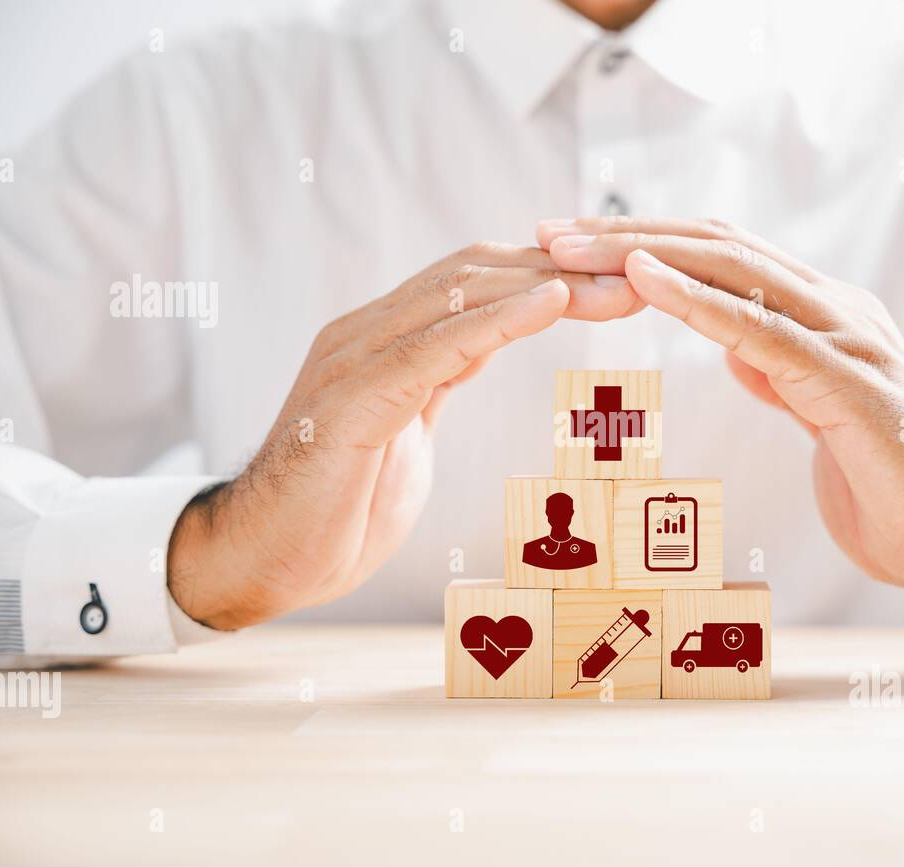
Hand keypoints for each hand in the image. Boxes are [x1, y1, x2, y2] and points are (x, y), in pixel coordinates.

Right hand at [168, 242, 639, 627]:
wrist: (262, 560)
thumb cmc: (336, 509)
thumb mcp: (404, 432)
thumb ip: (433, 385)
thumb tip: (472, 357)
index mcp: (385, 340)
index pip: (477, 285)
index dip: (550, 275)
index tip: (621, 283)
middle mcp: (368, 332)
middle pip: (479, 274)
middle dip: (564, 270)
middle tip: (641, 275)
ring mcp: (355, 359)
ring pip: (460, 296)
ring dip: (547, 285)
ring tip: (616, 285)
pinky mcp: (351, 400)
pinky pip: (433, 347)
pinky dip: (496, 320)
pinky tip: (549, 303)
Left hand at [539, 217, 903, 610]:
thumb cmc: (890, 485)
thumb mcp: (821, 418)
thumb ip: (786, 376)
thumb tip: (741, 350)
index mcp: (826, 318)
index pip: (726, 259)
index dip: (650, 244)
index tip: (577, 246)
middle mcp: (837, 312)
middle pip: (719, 248)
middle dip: (628, 234)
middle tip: (550, 230)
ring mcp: (847, 340)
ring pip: (734, 272)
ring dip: (644, 253)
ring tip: (574, 246)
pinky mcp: (849, 383)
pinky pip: (760, 330)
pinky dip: (697, 299)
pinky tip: (643, 279)